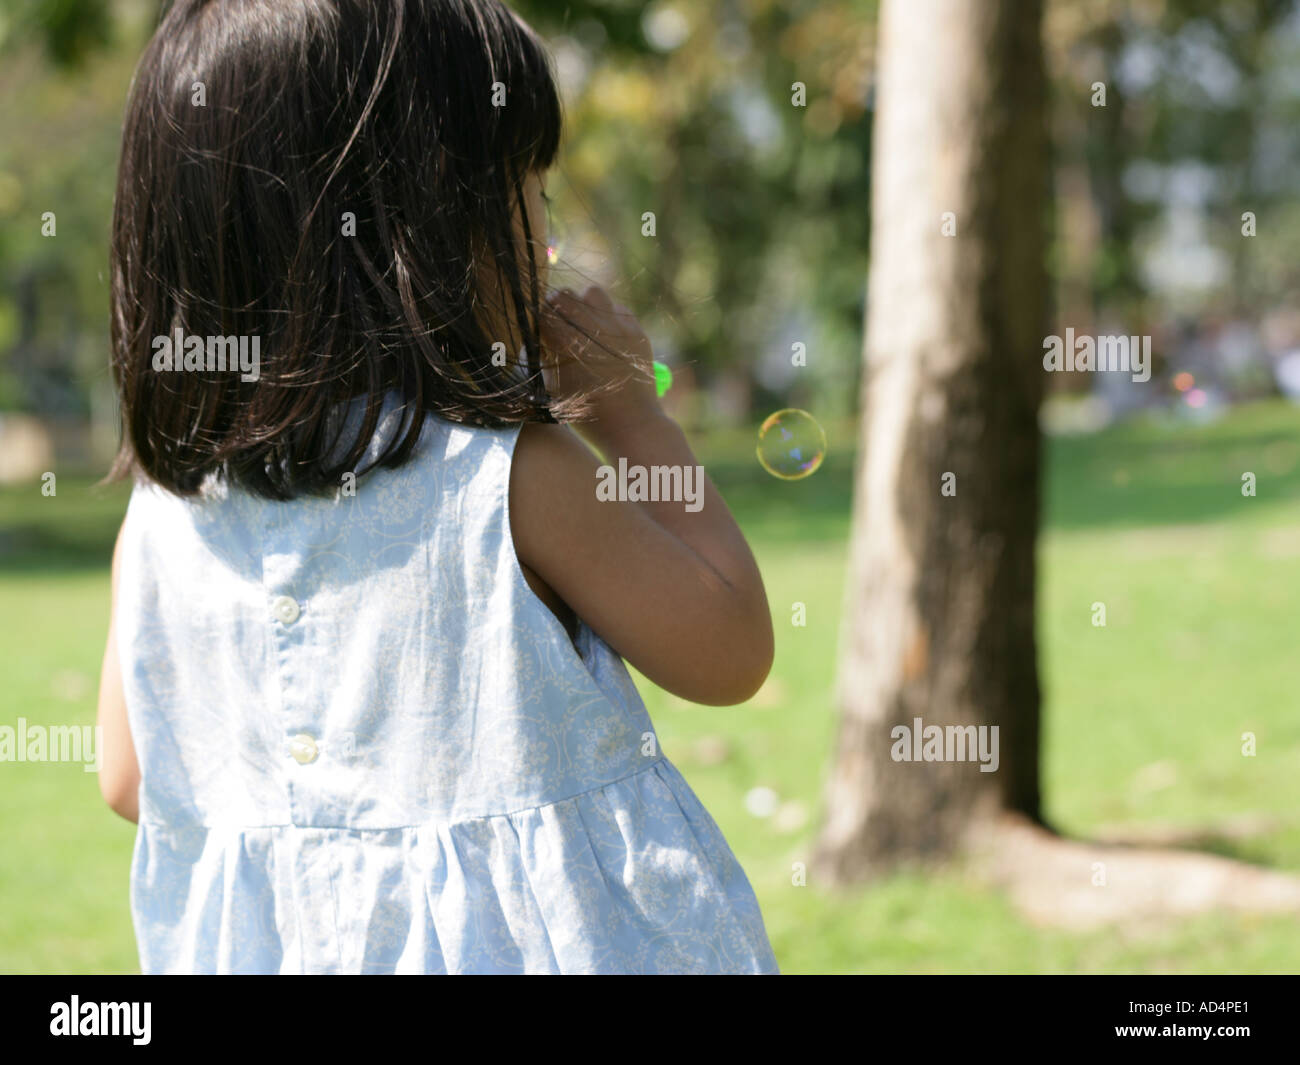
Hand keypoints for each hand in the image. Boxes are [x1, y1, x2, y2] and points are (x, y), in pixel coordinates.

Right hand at [539, 286, 658, 428]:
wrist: (631, 426)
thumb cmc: (585, 410)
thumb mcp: (551, 385)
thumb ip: (541, 354)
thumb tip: (535, 330)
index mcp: (565, 343)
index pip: (542, 309)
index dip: (538, 317)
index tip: (539, 326)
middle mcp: (591, 329)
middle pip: (564, 295)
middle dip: (557, 306)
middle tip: (558, 321)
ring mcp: (618, 328)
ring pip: (592, 293)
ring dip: (584, 303)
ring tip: (584, 323)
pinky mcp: (637, 331)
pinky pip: (617, 308)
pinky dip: (608, 317)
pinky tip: (605, 335)